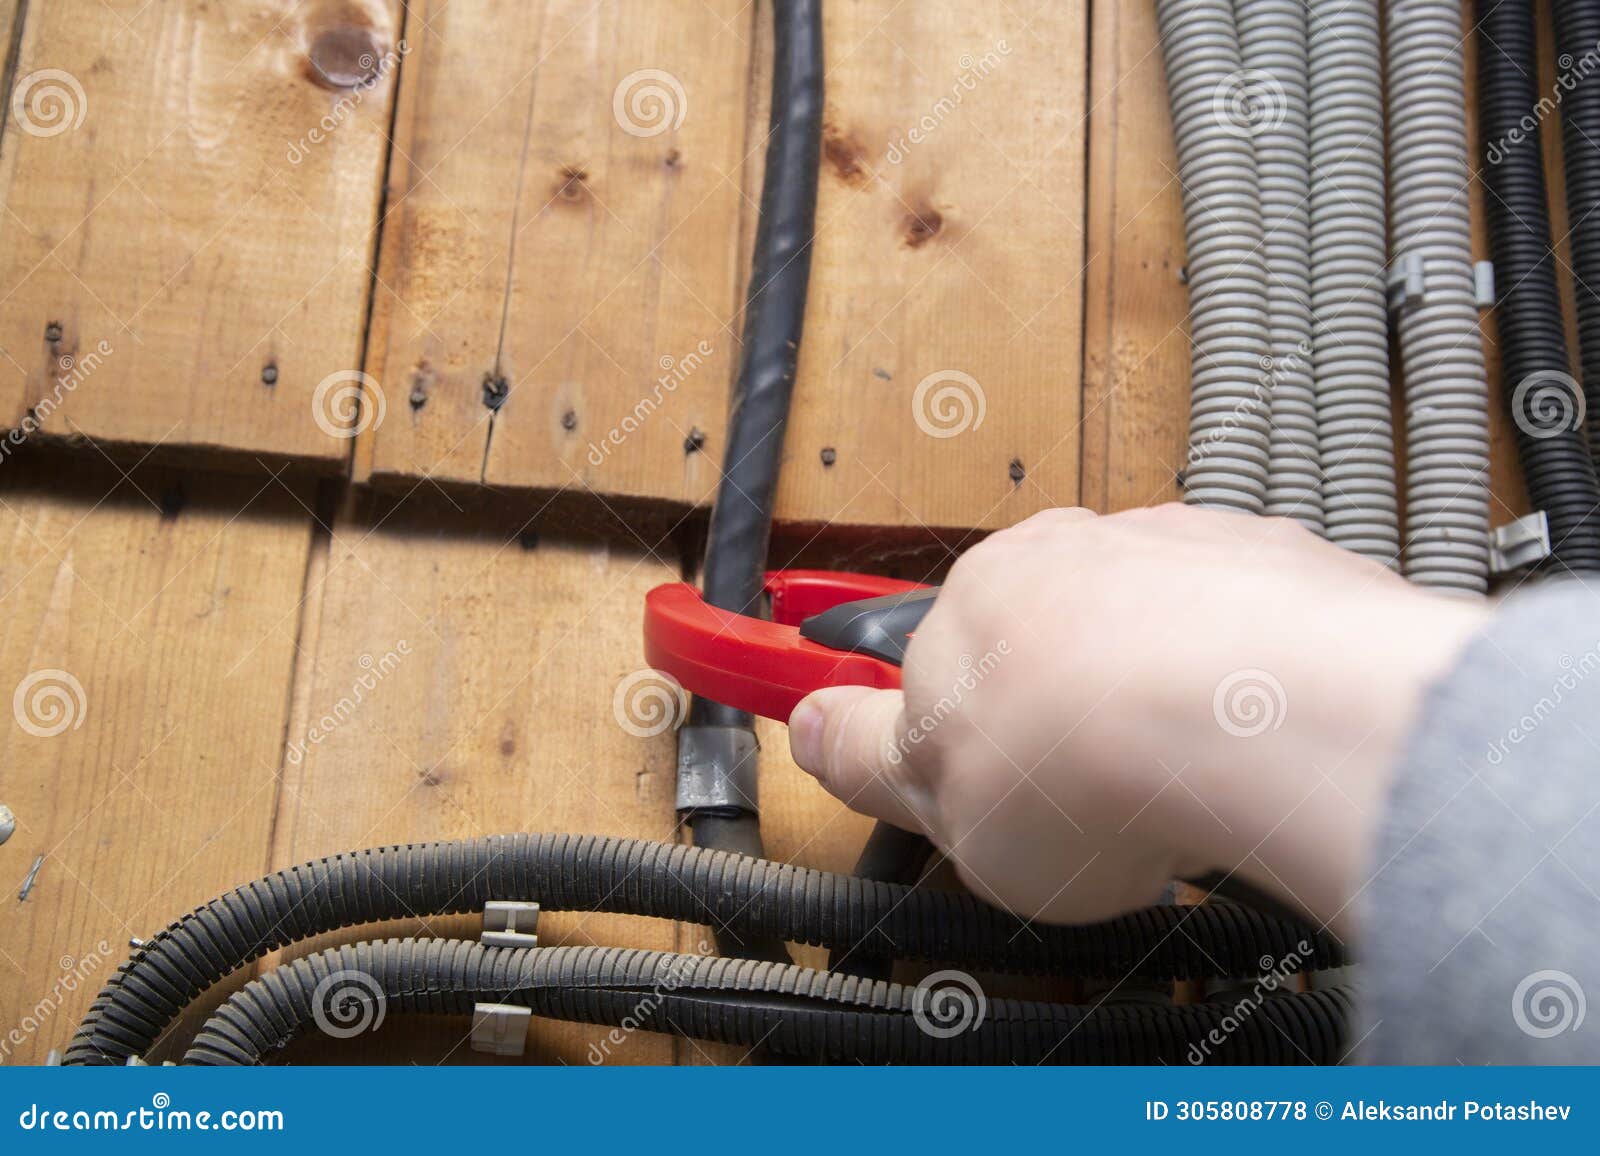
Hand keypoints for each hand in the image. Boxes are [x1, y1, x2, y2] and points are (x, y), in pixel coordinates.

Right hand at [788, 505, 1486, 932]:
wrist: (1245, 712)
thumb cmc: (1086, 763)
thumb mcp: (939, 807)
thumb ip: (873, 762)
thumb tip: (815, 732)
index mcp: (967, 609)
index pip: (927, 659)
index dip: (946, 722)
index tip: (966, 755)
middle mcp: (1062, 556)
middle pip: (1047, 635)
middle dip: (1062, 710)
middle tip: (1088, 804)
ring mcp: (1164, 548)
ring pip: (1145, 623)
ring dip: (1154, 688)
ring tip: (1180, 784)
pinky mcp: (1262, 557)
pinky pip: (1238, 617)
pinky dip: (1240, 671)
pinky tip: (1250, 742)